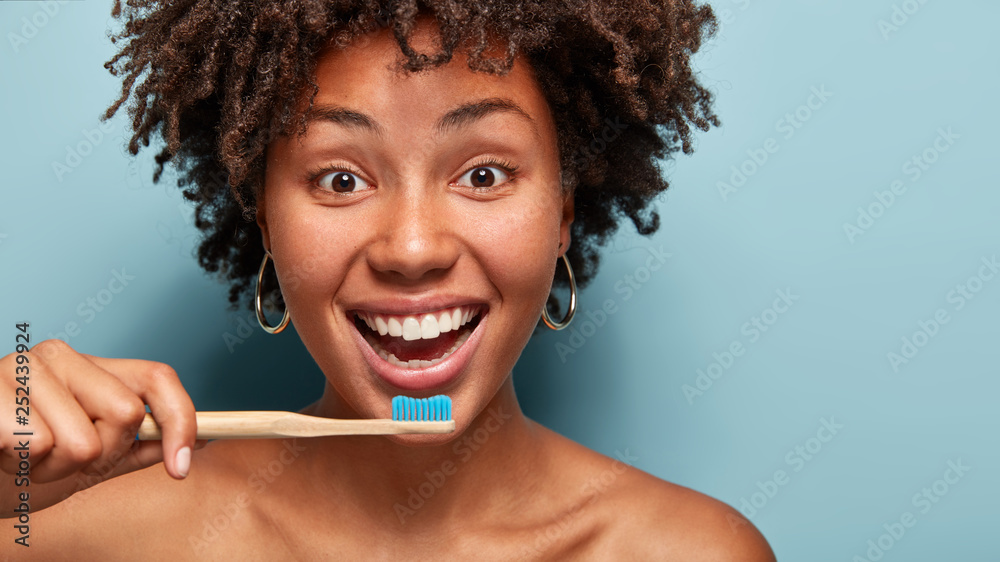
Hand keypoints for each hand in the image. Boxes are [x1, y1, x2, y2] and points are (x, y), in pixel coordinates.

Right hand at [0, 339, 199, 514]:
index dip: (180, 421)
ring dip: (52, 469)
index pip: (158, 379)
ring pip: (80, 441)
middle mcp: (61, 355)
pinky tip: (2, 456)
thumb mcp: (92, 458)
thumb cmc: (26, 464)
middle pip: (125, 415)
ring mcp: (21, 367)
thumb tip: (203, 437)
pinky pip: (33, 445)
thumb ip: (142, 446)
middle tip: (58, 459)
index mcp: (94, 367)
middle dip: (97, 457)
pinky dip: (20, 466)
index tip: (181, 468)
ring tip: (25, 460)